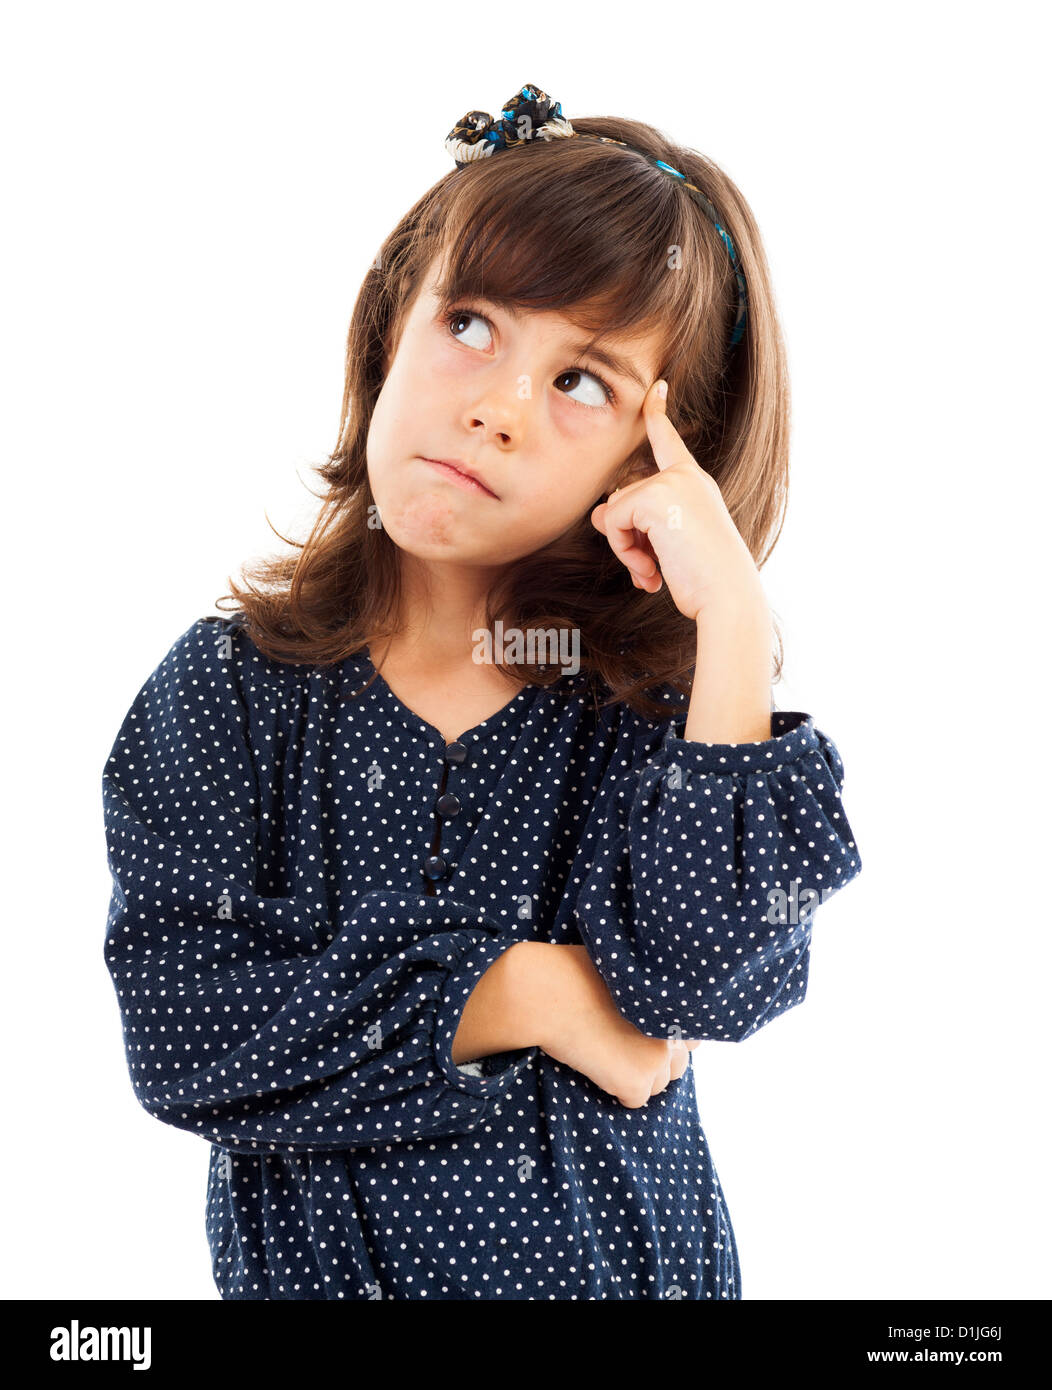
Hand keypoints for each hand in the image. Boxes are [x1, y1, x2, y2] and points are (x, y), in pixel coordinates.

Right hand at [536, 944, 700, 1108]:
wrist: (547, 993)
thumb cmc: (574, 973)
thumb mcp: (624, 973)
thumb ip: (647, 994)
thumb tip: (656, 1010)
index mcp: (674, 1000)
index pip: (690, 1035)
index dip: (664, 1037)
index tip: (641, 1033)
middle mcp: (674, 1028)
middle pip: (678, 1063)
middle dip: (654, 1060)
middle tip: (622, 1047)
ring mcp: (658, 1056)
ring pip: (658, 1083)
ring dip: (637, 1076)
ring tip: (606, 1055)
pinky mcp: (637, 1080)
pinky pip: (635, 1099)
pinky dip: (618, 1091)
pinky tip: (597, 1067)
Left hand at [590, 379, 766, 623]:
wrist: (728, 596)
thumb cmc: (706, 581)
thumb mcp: (666, 547)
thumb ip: (636, 525)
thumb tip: (597, 514)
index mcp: (695, 484)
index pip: (670, 443)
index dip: (658, 415)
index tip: (656, 388)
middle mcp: (685, 477)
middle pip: (624, 496)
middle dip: (627, 538)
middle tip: (650, 567)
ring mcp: (672, 483)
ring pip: (615, 509)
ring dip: (625, 549)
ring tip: (651, 571)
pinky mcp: (656, 497)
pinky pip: (612, 521)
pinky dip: (622, 551)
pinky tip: (649, 571)